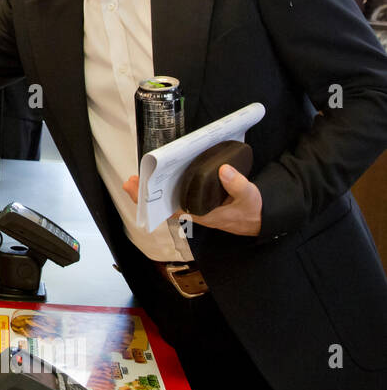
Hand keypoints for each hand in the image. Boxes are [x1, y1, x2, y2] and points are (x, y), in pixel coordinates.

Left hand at [122, 164, 262, 236]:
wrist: (259, 219)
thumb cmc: (251, 210)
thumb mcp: (249, 196)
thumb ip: (237, 184)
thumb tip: (223, 170)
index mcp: (202, 213)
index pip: (171, 210)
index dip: (153, 202)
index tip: (139, 191)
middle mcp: (194, 212)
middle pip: (164, 204)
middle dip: (146, 194)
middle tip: (131, 181)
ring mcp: (195, 207)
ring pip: (169, 200)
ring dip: (154, 190)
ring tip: (138, 177)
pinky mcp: (199, 201)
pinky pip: (178, 195)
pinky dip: (168, 186)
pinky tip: (161, 177)